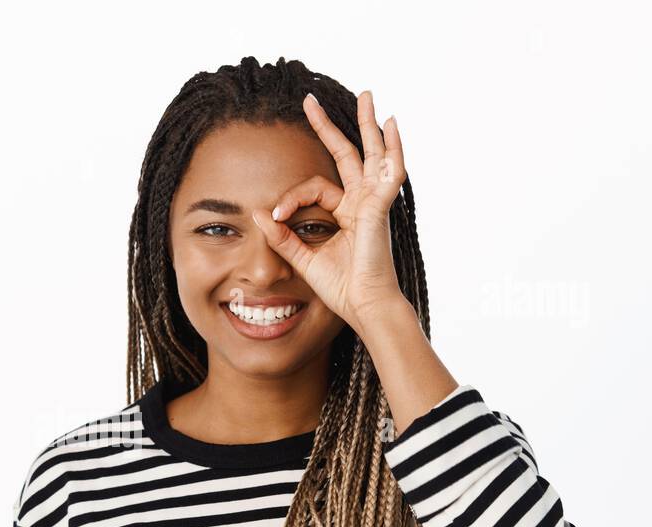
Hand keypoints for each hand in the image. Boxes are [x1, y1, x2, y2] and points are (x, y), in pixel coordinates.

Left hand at [251, 90, 410, 329]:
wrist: (363, 306)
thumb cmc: (342, 288)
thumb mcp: (303, 259)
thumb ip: (282, 237)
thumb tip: (258, 214)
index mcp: (346, 213)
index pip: (314, 187)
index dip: (290, 199)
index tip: (275, 217)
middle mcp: (361, 202)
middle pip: (348, 154)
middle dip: (332, 127)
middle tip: (312, 101)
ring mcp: (374, 202)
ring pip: (371, 154)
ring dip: (368, 124)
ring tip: (367, 96)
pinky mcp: (380, 208)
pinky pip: (389, 173)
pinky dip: (393, 148)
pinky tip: (391, 124)